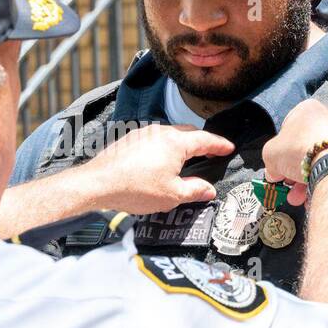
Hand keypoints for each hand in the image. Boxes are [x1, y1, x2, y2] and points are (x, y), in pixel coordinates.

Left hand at [81, 124, 234, 213]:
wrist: (98, 183)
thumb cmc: (135, 188)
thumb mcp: (172, 195)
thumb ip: (194, 190)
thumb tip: (209, 189)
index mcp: (176, 143)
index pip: (205, 139)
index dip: (219, 144)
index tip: (228, 148)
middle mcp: (160, 132)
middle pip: (187, 133)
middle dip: (201, 142)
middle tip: (209, 153)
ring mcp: (142, 133)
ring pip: (169, 135)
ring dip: (180, 144)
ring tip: (185, 159)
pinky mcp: (129, 139)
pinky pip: (153, 139)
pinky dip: (163, 147)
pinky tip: (159, 161)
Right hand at [262, 100, 327, 205]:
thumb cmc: (301, 148)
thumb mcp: (271, 153)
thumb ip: (270, 160)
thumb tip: (274, 172)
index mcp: (307, 109)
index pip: (288, 129)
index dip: (280, 151)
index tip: (278, 166)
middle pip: (305, 146)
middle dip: (294, 169)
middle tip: (288, 184)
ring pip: (320, 158)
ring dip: (307, 178)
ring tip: (300, 195)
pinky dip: (324, 179)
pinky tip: (315, 192)